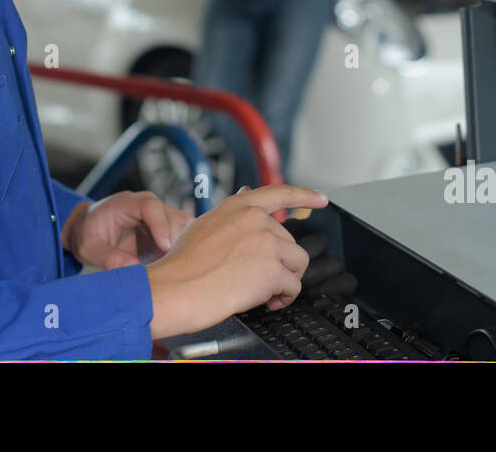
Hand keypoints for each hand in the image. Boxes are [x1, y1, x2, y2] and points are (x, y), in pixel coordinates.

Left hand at [61, 192, 193, 269]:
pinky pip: (184, 233)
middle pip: (172, 216)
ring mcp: (159, 215)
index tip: (165, 248)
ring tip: (171, 268)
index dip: (161, 225)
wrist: (88, 229)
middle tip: (168, 267)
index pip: (151, 207)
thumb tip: (134, 270)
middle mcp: (147, 205)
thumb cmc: (88, 235)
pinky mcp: (166, 227)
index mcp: (127, 203)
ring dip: (182, 246)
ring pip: (183, 225)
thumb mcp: (90, 249)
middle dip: (174, 241)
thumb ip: (109, 258)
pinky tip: (174, 265)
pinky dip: (184, 248)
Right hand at [144, 184, 328, 339]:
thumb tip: (247, 194)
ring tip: (263, 291)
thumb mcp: (202, 224)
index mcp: (239, 207)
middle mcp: (256, 219)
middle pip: (289, 241)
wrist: (174, 289)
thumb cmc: (181, 265)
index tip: (321, 200)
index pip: (280, 193)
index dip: (305, 196)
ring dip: (285, 280)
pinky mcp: (272, 269)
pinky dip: (284, 298)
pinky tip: (266, 301)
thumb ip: (231, 212)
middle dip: (279, 263)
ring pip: (297, 263)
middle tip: (256, 278)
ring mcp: (266, 243)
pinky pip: (294, 287)